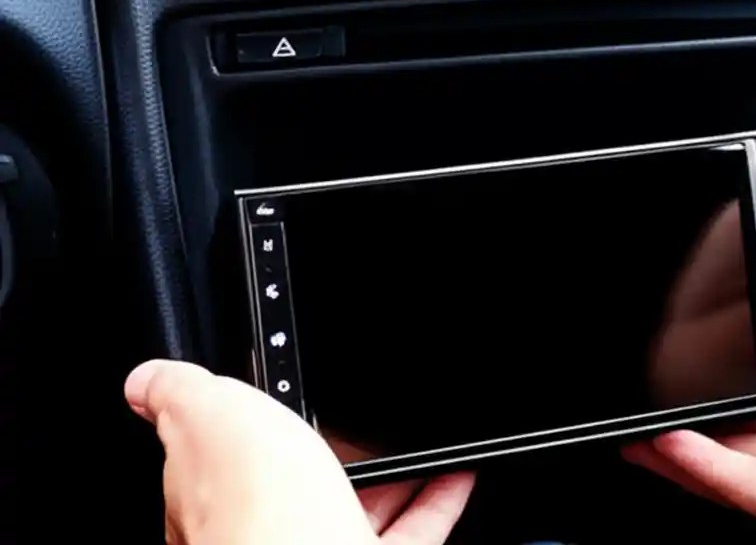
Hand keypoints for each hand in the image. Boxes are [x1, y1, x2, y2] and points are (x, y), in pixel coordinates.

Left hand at [125, 360, 474, 544]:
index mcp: (206, 498)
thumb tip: (145, 379)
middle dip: (319, 454)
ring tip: (413, 443)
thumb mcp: (204, 416)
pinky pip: (410, 529)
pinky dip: (437, 500)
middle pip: (291, 486)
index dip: (238, 431)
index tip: (266, 402)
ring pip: (352, 507)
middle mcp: (260, 532)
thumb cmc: (254, 510)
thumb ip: (178, 394)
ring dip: (388, 473)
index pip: (214, 464)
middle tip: (352, 421)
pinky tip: (456, 475)